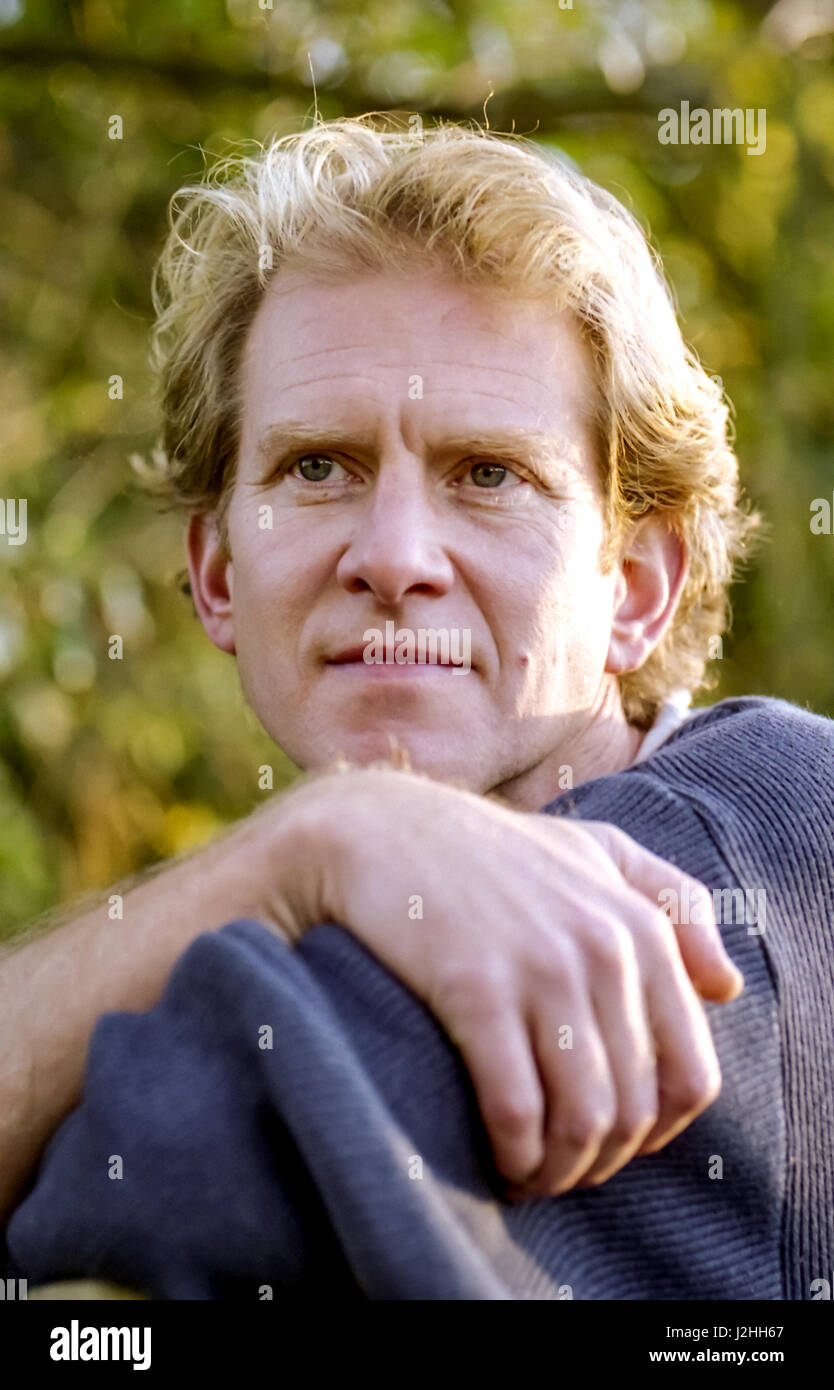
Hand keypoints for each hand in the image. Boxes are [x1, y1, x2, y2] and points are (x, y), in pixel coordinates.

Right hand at [266, 762, 742, 1197]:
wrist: (382, 831)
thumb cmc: (492, 851)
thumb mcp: (599, 850)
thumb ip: (676, 906)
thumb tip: (727, 989)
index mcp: (640, 928)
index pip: (689, 1075)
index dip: (656, 1134)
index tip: (611, 1146)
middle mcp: (603, 949)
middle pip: (634, 1107)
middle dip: (600, 1162)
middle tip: (561, 1173)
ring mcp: (542, 969)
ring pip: (582, 1118)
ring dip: (559, 1172)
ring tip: (530, 1177)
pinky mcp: (476, 989)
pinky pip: (516, 1108)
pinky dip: (514, 1155)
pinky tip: (499, 1160)